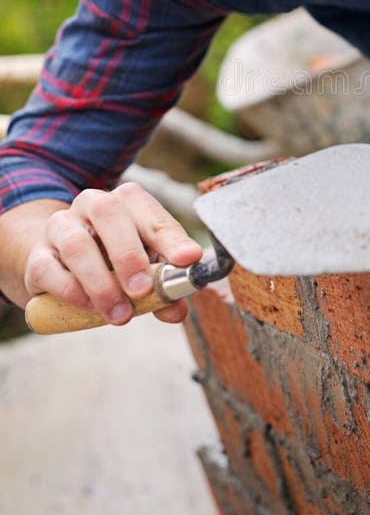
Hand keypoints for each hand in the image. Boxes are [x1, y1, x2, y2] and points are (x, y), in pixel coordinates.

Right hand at [22, 183, 201, 324]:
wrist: (64, 265)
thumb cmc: (115, 262)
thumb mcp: (146, 268)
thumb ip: (164, 286)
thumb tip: (177, 309)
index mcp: (127, 200)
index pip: (151, 213)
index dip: (171, 237)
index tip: (187, 260)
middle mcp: (92, 204)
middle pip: (108, 214)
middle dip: (129, 254)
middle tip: (143, 290)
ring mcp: (61, 226)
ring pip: (76, 244)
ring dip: (101, 283)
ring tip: (120, 313)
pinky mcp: (38, 254)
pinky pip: (48, 268)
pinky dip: (70, 290)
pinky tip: (87, 306)